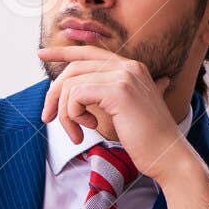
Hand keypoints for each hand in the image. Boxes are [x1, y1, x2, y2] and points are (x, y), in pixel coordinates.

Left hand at [37, 44, 193, 181]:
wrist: (168, 156)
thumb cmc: (145, 140)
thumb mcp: (121, 112)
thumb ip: (104, 97)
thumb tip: (77, 94)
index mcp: (130, 68)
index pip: (88, 52)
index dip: (62, 52)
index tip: (41, 54)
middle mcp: (128, 66)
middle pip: (74, 67)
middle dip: (54, 93)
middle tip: (48, 117)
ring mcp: (124, 76)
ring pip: (71, 84)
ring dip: (65, 112)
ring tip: (76, 133)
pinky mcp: (118, 91)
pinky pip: (76, 96)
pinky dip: (73, 115)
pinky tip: (88, 128)